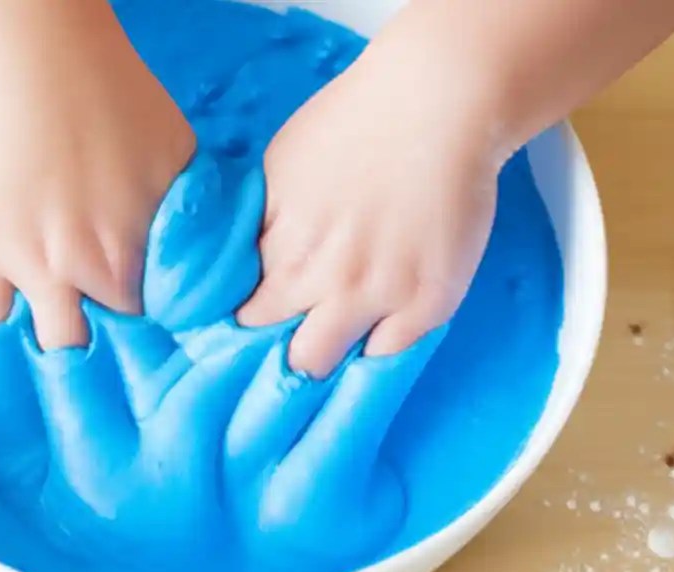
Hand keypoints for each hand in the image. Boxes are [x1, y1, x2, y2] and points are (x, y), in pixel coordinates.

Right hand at [0, 2, 194, 349]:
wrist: (33, 68)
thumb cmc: (115, 100)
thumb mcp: (180, 157)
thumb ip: (194, 219)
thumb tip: (215, 254)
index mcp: (141, 261)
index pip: (156, 333)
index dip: (155, 341)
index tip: (151, 342)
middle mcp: (87, 277)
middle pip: (104, 354)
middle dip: (109, 356)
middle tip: (108, 346)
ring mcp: (28, 270)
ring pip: (46, 347)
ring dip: (56, 344)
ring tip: (61, 334)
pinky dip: (0, 318)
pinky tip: (12, 308)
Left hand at [236, 40, 505, 377]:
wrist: (435, 105)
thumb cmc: (350, 125)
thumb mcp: (279, 172)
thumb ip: (260, 231)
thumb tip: (237, 272)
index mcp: (283, 251)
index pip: (246, 320)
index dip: (246, 329)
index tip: (249, 333)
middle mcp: (327, 282)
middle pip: (285, 357)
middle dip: (278, 358)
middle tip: (287, 348)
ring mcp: (381, 296)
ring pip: (330, 364)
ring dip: (323, 360)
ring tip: (327, 347)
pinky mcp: (430, 301)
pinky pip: (390, 355)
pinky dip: (376, 348)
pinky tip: (370, 332)